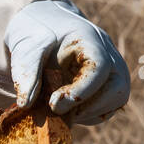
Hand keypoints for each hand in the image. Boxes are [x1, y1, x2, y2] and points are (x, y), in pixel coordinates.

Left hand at [5, 0, 129, 124]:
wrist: (45, 28)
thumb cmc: (37, 36)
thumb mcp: (26, 50)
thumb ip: (26, 75)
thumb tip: (25, 104)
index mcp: (91, 41)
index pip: (98, 69)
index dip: (79, 92)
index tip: (53, 104)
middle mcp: (109, 56)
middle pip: (117, 89)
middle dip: (87, 107)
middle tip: (57, 111)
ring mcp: (112, 72)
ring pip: (116, 101)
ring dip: (87, 113)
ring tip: (58, 108)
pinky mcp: (108, 87)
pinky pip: (106, 109)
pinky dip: (86, 115)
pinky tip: (65, 108)